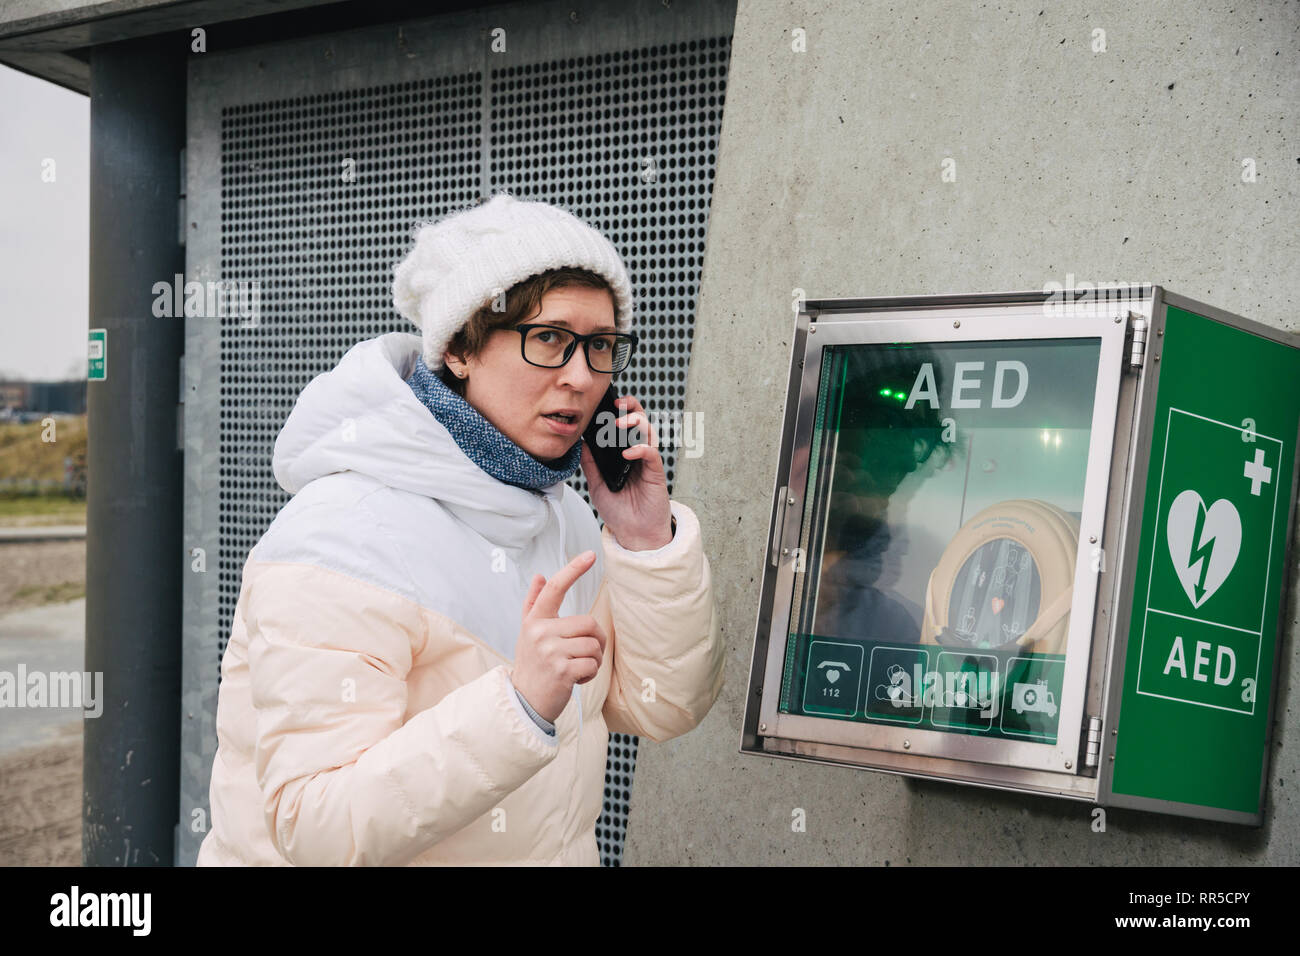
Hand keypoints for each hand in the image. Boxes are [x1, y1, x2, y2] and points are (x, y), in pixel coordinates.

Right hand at [510, 550, 608, 723]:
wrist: (523, 701)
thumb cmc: (531, 664)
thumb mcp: (527, 632)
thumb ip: (533, 604)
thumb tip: (539, 575)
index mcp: (535, 620)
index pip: (555, 588)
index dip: (573, 569)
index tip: (591, 555)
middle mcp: (541, 632)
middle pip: (589, 623)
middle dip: (596, 641)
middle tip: (584, 654)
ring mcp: (551, 651)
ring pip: (594, 645)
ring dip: (594, 660)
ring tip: (576, 667)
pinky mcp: (562, 670)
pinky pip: (593, 664)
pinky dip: (590, 674)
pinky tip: (575, 679)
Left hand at [579, 394, 672, 550]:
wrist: (634, 534)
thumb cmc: (619, 511)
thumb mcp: (597, 485)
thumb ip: (590, 464)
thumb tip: (580, 442)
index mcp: (623, 454)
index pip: (622, 426)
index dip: (616, 412)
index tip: (602, 405)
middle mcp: (637, 454)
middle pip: (639, 421)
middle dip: (631, 407)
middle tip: (618, 404)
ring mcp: (647, 462)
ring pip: (648, 431)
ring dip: (636, 422)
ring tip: (620, 424)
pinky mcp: (656, 473)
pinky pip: (651, 454)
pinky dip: (641, 449)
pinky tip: (629, 452)